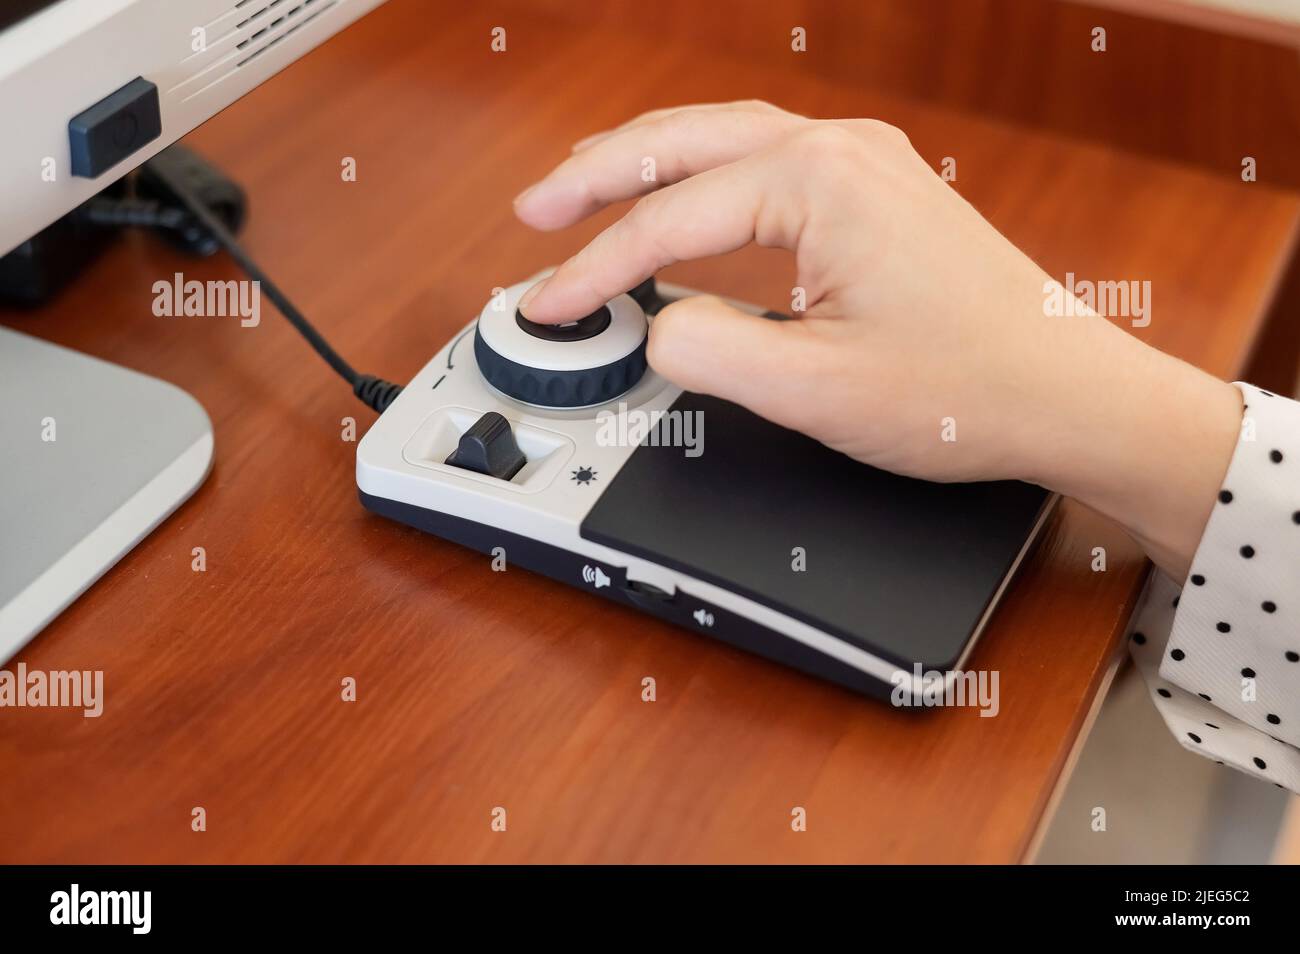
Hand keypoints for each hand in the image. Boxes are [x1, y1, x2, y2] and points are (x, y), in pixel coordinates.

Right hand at [513, 101, 1241, 579]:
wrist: (1067, 394)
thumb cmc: (969, 388)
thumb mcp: (814, 391)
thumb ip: (709, 352)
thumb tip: (653, 328)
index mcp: (820, 181)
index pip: (670, 221)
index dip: (594, 270)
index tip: (548, 306)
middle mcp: (841, 150)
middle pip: (684, 143)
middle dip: (598, 176)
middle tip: (533, 212)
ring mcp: (864, 163)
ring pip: (723, 139)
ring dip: (648, 163)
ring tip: (582, 188)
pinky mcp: (877, 190)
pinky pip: (765, 159)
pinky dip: (704, 176)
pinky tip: (682, 198)